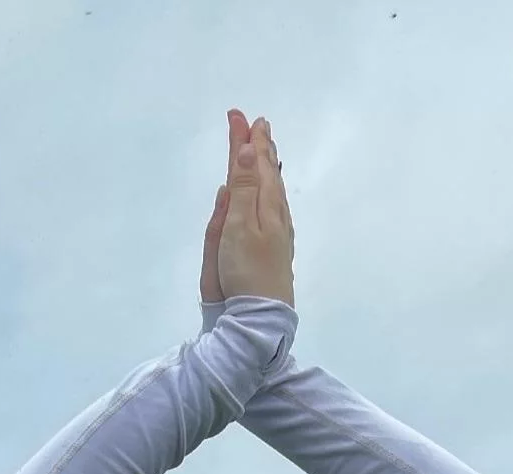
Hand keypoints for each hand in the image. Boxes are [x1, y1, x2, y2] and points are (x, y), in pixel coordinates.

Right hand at [200, 107, 293, 309]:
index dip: (245, 139)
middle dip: (258, 148)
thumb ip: (244, 187)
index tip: (237, 115)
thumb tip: (250, 149)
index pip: (255, 162)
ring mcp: (275, 233)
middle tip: (255, 125)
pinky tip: (270, 192)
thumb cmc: (246, 272)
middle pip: (266, 174)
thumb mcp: (239, 225)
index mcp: (266, 205)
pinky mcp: (272, 250)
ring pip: (272, 191)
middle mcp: (273, 215)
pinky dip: (270, 194)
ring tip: (265, 150)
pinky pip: (272, 210)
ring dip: (267, 168)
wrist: (257, 318)